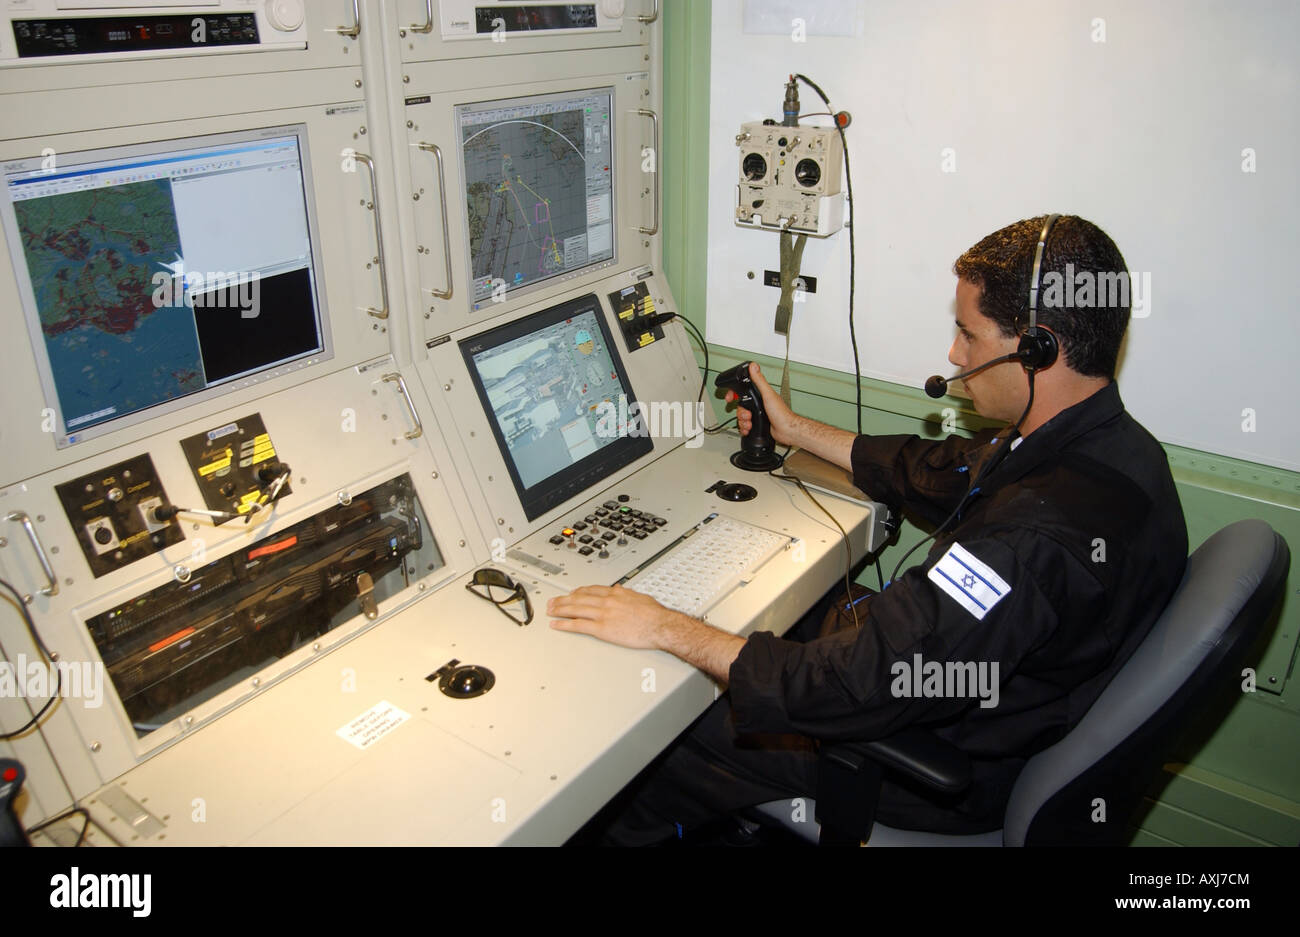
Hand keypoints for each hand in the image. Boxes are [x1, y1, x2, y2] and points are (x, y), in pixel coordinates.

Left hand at [548, 585, 679, 649]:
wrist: (660, 625)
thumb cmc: (654, 615)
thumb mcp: (640, 597)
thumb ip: (627, 594)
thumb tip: (621, 590)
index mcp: (616, 593)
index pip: (591, 590)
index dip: (577, 591)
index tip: (570, 593)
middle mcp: (607, 601)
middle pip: (579, 598)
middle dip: (563, 600)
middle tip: (553, 602)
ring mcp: (603, 614)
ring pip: (575, 609)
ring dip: (560, 609)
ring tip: (550, 611)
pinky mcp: (602, 629)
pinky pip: (578, 625)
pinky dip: (565, 624)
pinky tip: (557, 624)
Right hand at [735, 362, 800, 445]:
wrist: (785, 430)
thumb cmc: (781, 413)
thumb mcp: (768, 394)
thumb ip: (759, 380)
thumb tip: (753, 366)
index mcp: (761, 394)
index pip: (744, 390)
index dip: (734, 393)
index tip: (730, 397)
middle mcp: (759, 403)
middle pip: (740, 406)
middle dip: (741, 412)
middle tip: (748, 414)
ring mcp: (757, 414)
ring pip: (741, 417)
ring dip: (743, 422)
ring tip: (750, 422)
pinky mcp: (757, 424)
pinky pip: (744, 425)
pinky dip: (745, 428)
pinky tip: (750, 428)